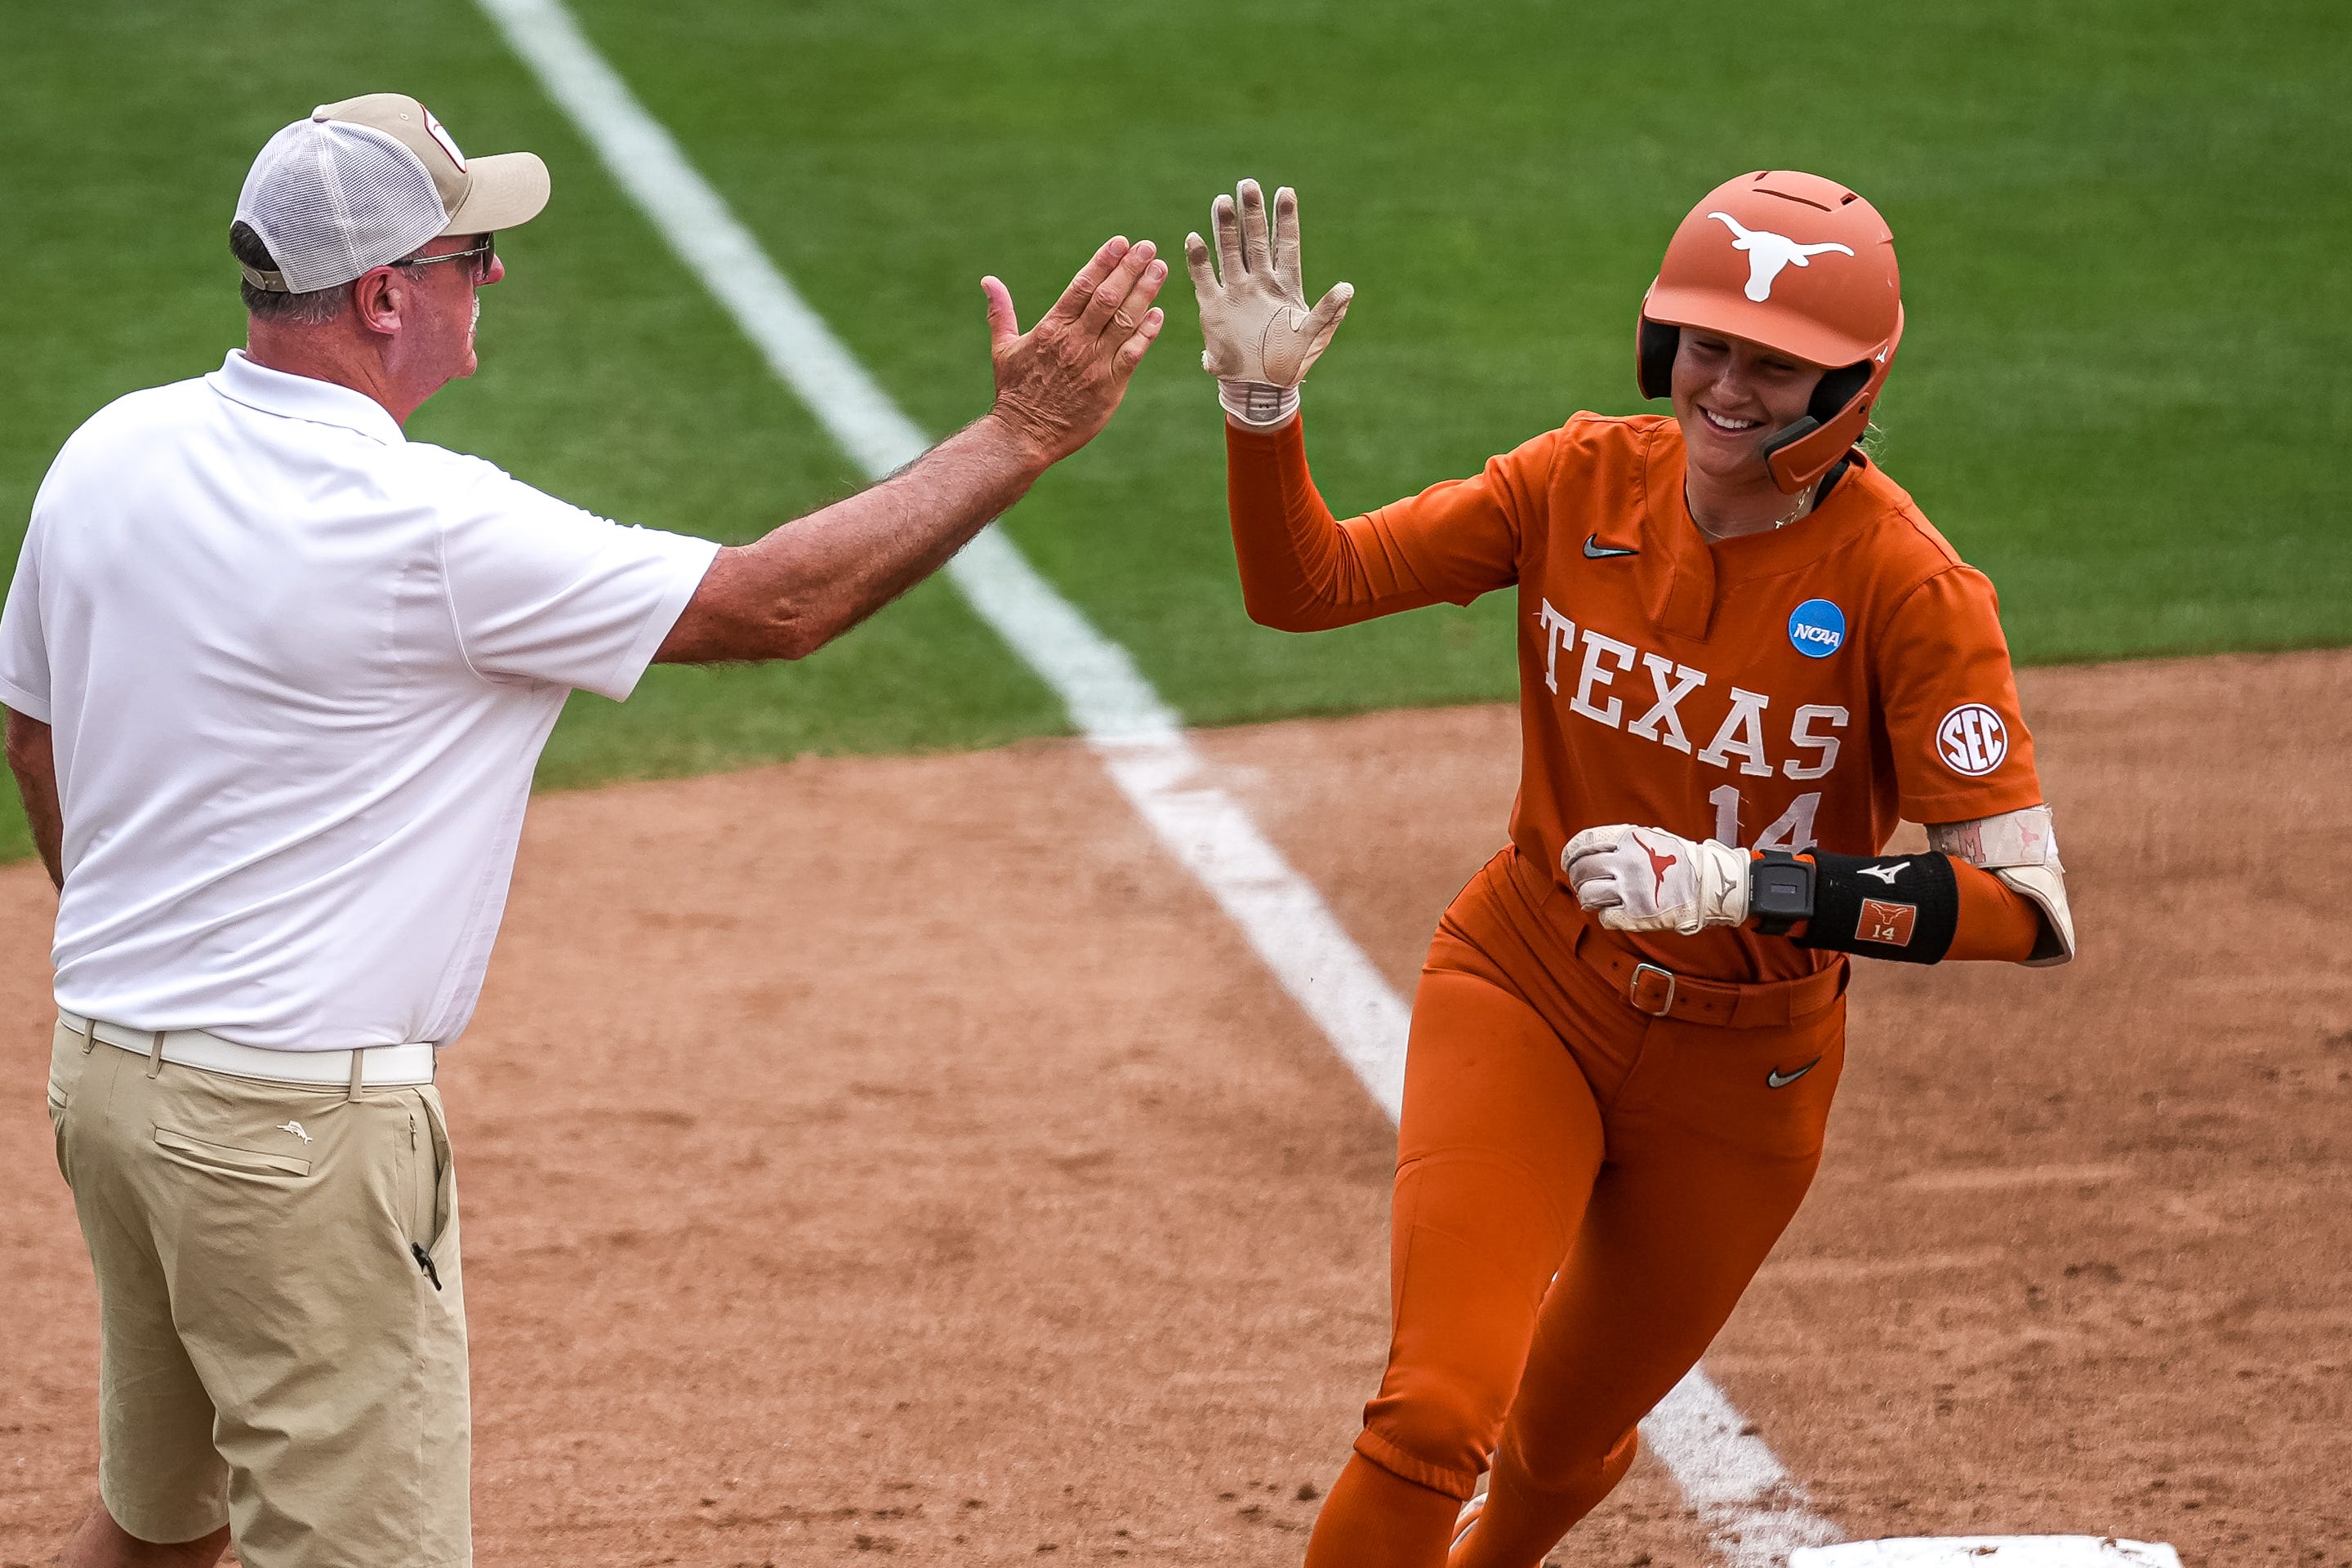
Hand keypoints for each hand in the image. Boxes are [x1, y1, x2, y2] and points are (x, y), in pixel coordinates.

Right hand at [982, 237, 1166, 467]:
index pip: (1082, 286)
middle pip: (1108, 297)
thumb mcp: (1003, 348)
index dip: (1103, 262)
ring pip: (1124, 320)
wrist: (1024, 436)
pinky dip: (1146, 333)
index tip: (1120, 242)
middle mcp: (1076, 342)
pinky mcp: (1110, 387)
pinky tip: (1158, 314)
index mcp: (1052, 328)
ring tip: (1160, 269)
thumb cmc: (1014, 392)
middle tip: (1147, 246)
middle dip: (1130, 269)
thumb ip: (1001, 312)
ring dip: (1144, 292)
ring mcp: (1095, 364)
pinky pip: (1132, 354)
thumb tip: (988, 280)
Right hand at [1185, 179, 1352, 426]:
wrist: (1260, 387)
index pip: (1286, 245)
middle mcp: (1260, 283)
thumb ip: (1329, 312)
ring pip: (1231, 252)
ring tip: (1222, 200)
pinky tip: (1193, 237)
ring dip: (1226, 227)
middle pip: (1256, 241)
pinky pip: (1204, 278)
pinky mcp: (1215, 308)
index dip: (1286, 219)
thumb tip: (1348, 287)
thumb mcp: (1315, 338)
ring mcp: (1236, 293)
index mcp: (1285, 287)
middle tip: (1247, 184)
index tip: (1285, 191)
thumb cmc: (1289, 363)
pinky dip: (1199, 259)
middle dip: (1252, 213)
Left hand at [1561, 824, 1749, 935]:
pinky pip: (1605, 917)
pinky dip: (1606, 916)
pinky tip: (1615, 912)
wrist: (1709, 884)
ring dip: (1588, 898)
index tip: (1567, 862)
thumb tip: (1593, 851)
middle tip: (1584, 883)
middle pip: (1581, 871)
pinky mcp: (1636, 914)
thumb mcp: (1650, 837)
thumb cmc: (1680, 860)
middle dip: (1578, 878)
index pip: (1583, 843)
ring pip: (1587, 895)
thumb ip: (1621, 842)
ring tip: (1597, 899)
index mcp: (1627, 840)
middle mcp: (1625, 863)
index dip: (1569, 854)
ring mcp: (1629, 890)